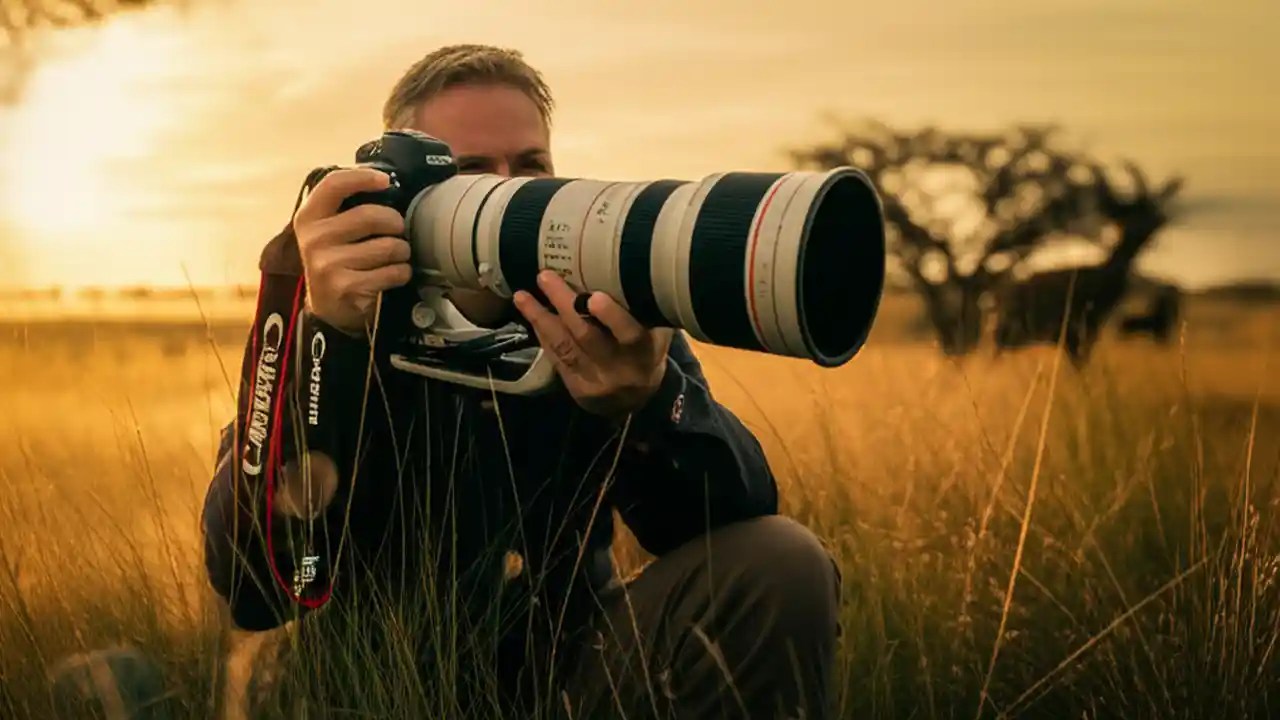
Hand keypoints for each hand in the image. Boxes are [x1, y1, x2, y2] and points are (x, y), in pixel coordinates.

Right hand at [293, 168, 412, 336]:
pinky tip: (394, 274)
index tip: (384, 181)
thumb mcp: (329, 230)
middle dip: (395, 222)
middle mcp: (314, 239)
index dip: (362, 177)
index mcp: (309, 218)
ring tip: (397, 255)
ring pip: (388, 246)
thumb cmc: (337, 259)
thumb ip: (346, 206)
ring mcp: (328, 265)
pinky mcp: (347, 287)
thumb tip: (384, 182)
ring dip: (402, 251)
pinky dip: (402, 272)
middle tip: (398, 229)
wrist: (328, 307)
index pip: (334, 185)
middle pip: (371, 216)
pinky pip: (392, 271)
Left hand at [513, 270, 673, 418]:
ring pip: (565, 347)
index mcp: (644, 352)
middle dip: (565, 305)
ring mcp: (594, 381)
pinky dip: (542, 332)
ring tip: (523, 295)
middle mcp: (619, 369)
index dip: (612, 317)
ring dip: (541, 318)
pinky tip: (529, 311)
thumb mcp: (657, 332)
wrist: (635, 397)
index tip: (594, 298)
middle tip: (546, 277)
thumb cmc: (647, 350)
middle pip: (588, 337)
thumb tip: (626, 268)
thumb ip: (646, 309)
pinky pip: (556, 357)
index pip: (629, 335)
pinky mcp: (575, 387)